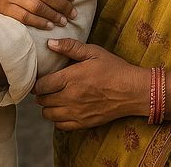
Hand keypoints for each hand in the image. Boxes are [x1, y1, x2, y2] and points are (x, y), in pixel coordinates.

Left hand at [33, 38, 147, 130]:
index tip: (40, 80)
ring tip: (53, 99)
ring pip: (48, 114)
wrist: (133, 90)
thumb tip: (50, 44)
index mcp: (71, 78)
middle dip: (41, 94)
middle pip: (42, 101)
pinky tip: (63, 110)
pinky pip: (61, 126)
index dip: (37, 83)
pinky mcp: (84, 123)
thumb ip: (70, 47)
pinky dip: (58, 119)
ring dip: (47, 107)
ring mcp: (77, 112)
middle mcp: (71, 97)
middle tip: (46, 88)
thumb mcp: (93, 52)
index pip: (41, 85)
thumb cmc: (114, 68)